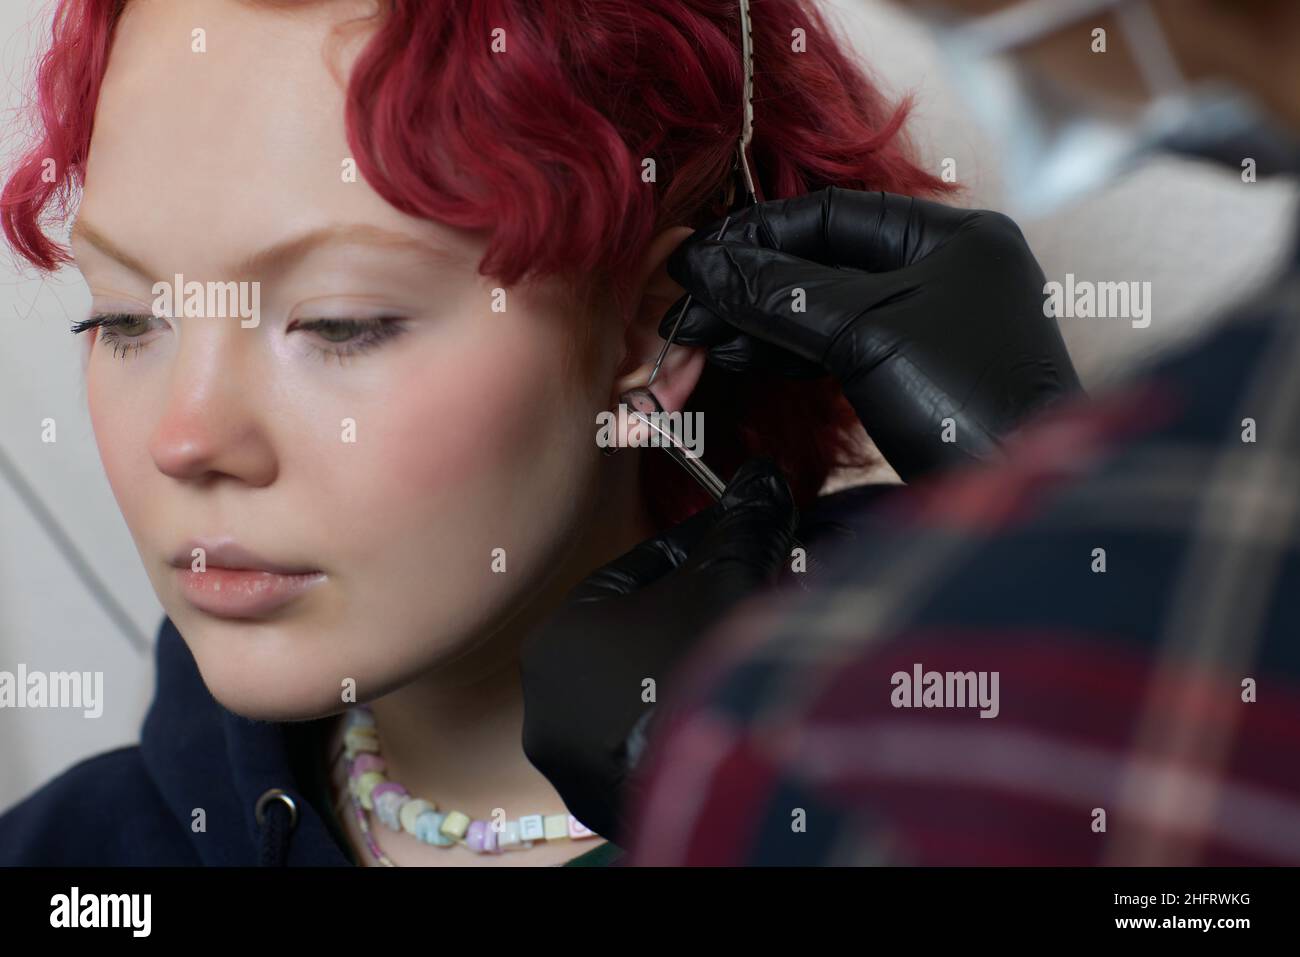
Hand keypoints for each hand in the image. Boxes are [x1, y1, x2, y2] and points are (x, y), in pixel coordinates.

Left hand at [520, 457, 796, 841]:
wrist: (720, 774)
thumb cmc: (704, 664)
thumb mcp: (729, 578)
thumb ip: (742, 524)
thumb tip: (763, 474)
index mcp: (557, 636)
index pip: (634, 574)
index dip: (694, 551)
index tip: (737, 541)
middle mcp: (545, 703)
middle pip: (635, 637)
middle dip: (694, 613)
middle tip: (749, 594)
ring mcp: (570, 762)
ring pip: (640, 693)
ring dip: (689, 670)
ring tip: (743, 655)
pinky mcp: (603, 803)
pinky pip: (646, 742)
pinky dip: (682, 721)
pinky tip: (725, 710)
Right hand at [662, 187, 1084, 481]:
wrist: (1012, 499)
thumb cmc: (966, 403)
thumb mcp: (865, 333)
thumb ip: (781, 293)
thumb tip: (704, 264)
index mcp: (951, 237)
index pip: (830, 214)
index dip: (754, 235)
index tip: (693, 260)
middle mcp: (941, 271)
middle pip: (819, 261)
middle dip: (748, 288)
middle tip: (684, 314)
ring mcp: (926, 325)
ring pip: (820, 309)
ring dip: (756, 324)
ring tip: (696, 341)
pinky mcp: (909, 376)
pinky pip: (833, 349)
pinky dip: (783, 353)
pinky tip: (736, 357)